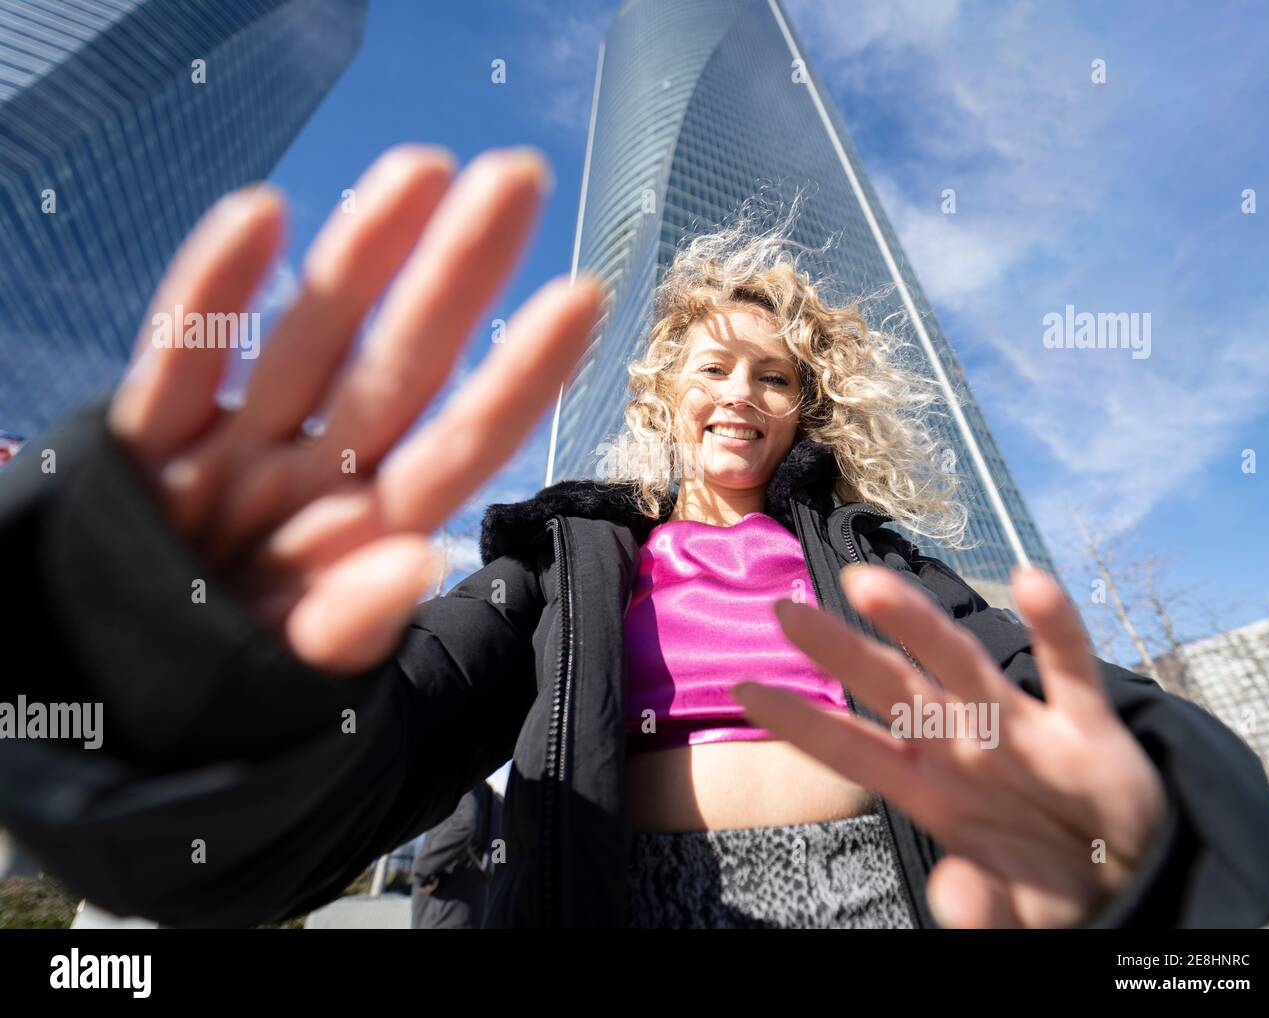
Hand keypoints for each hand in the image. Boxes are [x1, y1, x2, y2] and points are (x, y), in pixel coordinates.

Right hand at [108, 144, 602, 672]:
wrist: (105, 702)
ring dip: (360, 254)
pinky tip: (259, 217)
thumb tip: (412, 563)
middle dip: (457, 276)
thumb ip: (345, 627)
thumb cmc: (217, 698)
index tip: (582, 296)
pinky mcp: (150, 443)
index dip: (519, 375)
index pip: (462, 446)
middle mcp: (317, 477)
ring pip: (307, 339)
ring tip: (421, 168)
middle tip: (519, 178)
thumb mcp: (288, 674)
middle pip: (400, 366)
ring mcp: (237, 451)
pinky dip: (210, 296)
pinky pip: (180, 361)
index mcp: (369, 533)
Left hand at [731, 563, 1169, 927]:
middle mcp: (966, 748)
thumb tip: (955, 894)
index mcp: (932, 792)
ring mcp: (1023, 731)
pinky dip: (1055, 627)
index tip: (743, 690)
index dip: (801, 722)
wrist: (1137, 880)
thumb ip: (982, 908)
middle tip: (783, 612)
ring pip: (961, 665)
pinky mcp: (1089, 729)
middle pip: (892, 689)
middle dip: (841, 652)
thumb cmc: (1051, 887)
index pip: (852, 749)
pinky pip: (1071, 670)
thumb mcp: (1016, 912)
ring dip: (917, 624)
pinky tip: (1030, 581)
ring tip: (866, 583)